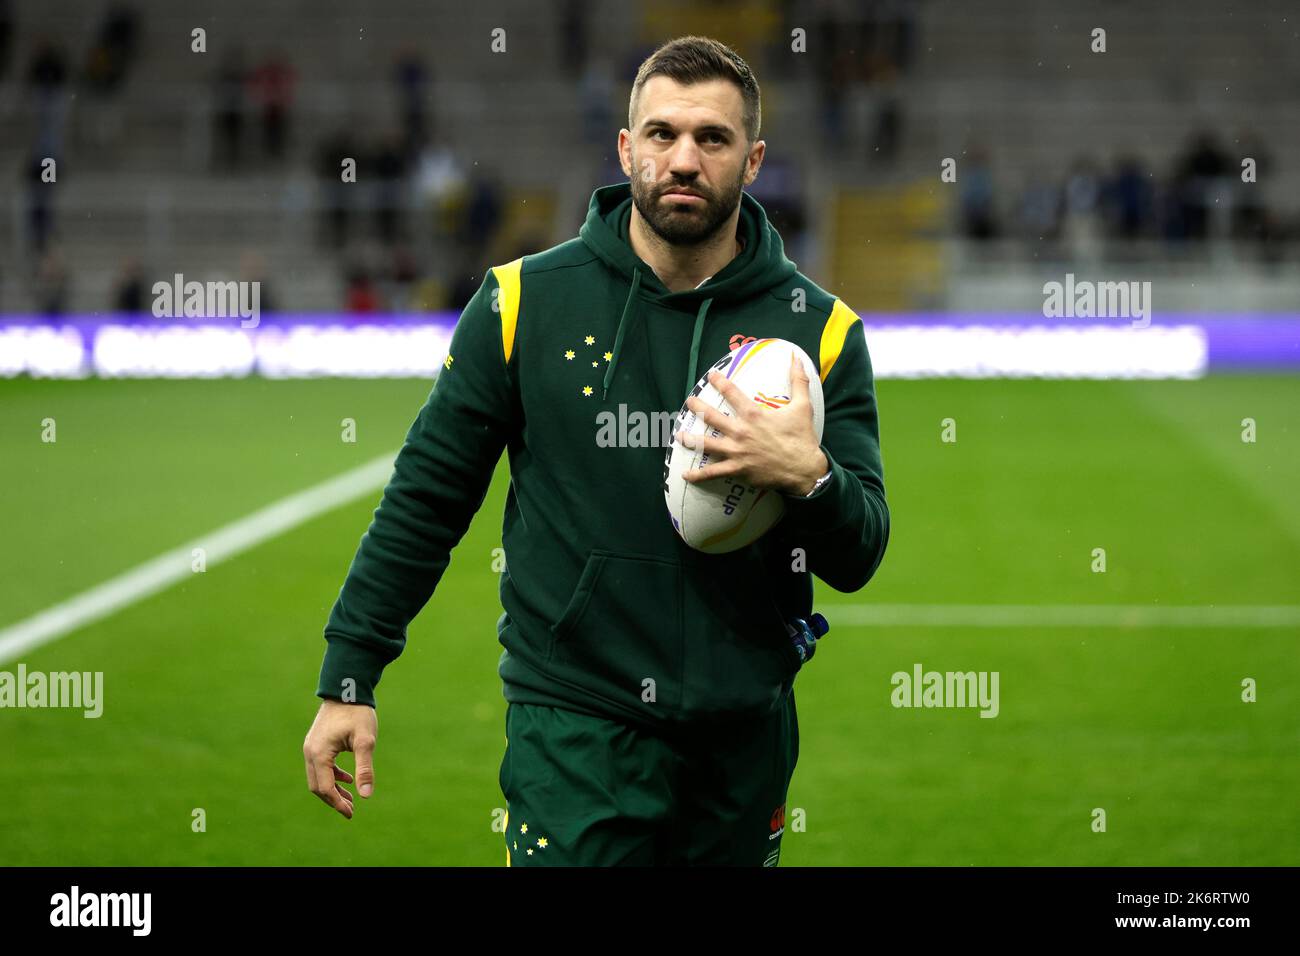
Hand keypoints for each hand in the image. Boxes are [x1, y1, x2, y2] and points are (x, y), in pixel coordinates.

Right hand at [303, 699, 377, 819]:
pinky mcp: (316, 743)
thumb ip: (365, 768)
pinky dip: (332, 776)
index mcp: (319, 754)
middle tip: (351, 811)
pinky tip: (347, 779)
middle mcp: (310, 752)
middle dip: (333, 800)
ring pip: (317, 777)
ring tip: (351, 799)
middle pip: (317, 786)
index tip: (351, 813)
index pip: (324, 788)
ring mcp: (311, 747)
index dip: (337, 803)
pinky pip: (320, 767)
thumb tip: (366, 795)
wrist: (347, 689)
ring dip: (333, 789)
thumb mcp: (365, 741)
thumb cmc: (357, 713)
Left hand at [679, 353, 827, 494]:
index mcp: (754, 415)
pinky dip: (698, 475)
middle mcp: (741, 431)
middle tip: (689, 401)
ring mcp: (736, 452)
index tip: (711, 376)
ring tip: (679, 435)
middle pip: (712, 417)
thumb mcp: (802, 407)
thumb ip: (799, 381)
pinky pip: (713, 472)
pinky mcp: (737, 469)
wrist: (803, 469)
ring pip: (706, 444)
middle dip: (698, 407)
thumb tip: (798, 359)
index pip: (732, 393)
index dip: (720, 382)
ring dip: (690, 439)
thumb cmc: (801, 438)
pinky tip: (686, 475)